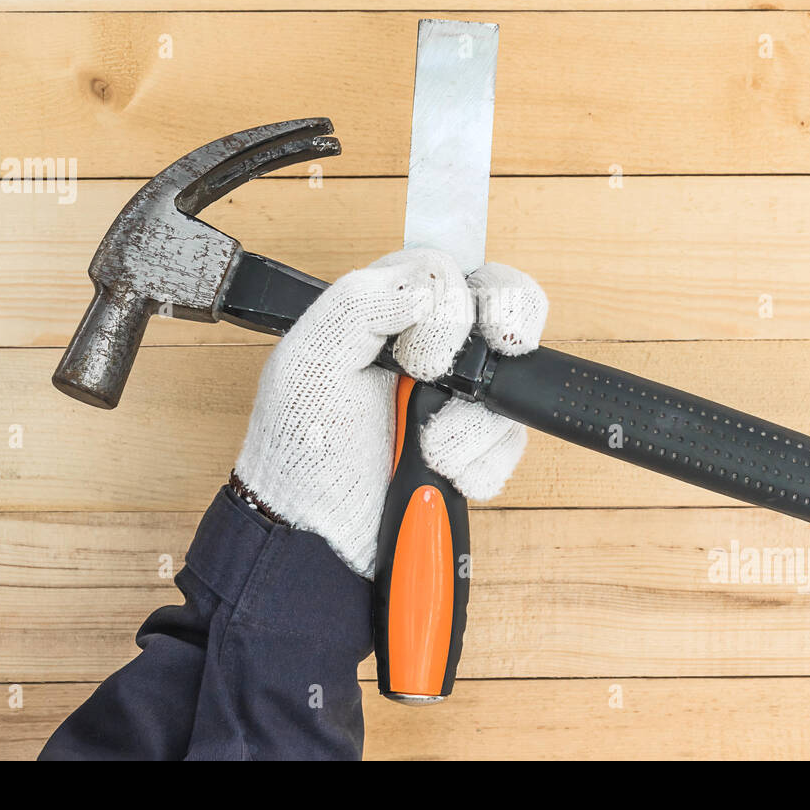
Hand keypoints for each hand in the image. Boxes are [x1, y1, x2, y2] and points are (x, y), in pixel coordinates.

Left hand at [233, 248, 547, 577]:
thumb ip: (357, 303)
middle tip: (471, 366)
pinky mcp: (475, 448)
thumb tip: (426, 286)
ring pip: (509, 379)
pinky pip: (512, 439)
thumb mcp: (307, 362)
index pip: (447, 270)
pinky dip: (481, 462)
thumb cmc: (297, 452)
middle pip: (502, 302)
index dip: (453, 300)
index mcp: (383, 314)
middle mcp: (426, 348)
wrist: (318, 540)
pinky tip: (441, 474)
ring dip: (471, 422)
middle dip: (503, 329)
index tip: (426, 349)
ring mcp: (455, 399)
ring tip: (427, 448)